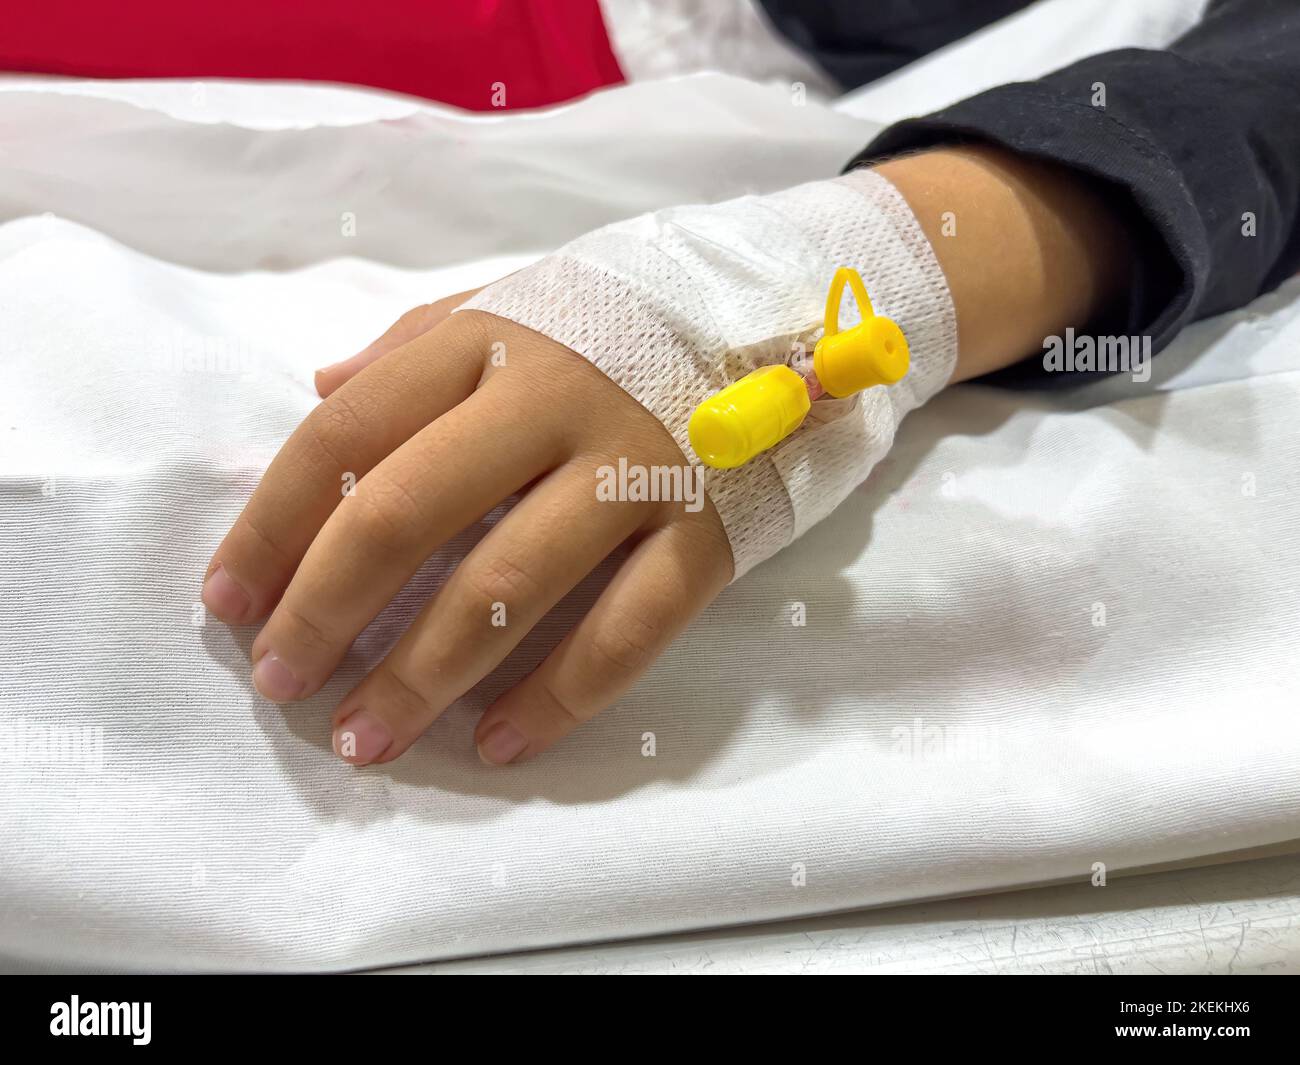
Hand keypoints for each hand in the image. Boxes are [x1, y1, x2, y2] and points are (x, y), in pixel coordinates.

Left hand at [202, 291, 733, 765]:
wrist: (788, 312)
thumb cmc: (628, 319)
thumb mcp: (517, 302)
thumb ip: (416, 343)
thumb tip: (318, 391)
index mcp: (491, 337)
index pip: (347, 432)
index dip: (274, 524)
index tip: (229, 603)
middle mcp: (555, 398)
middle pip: (406, 512)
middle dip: (325, 610)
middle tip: (281, 683)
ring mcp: (637, 467)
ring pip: (508, 585)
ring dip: (422, 676)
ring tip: (366, 740)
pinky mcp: (707, 531)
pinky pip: (626, 631)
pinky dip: (558, 697)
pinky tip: (500, 744)